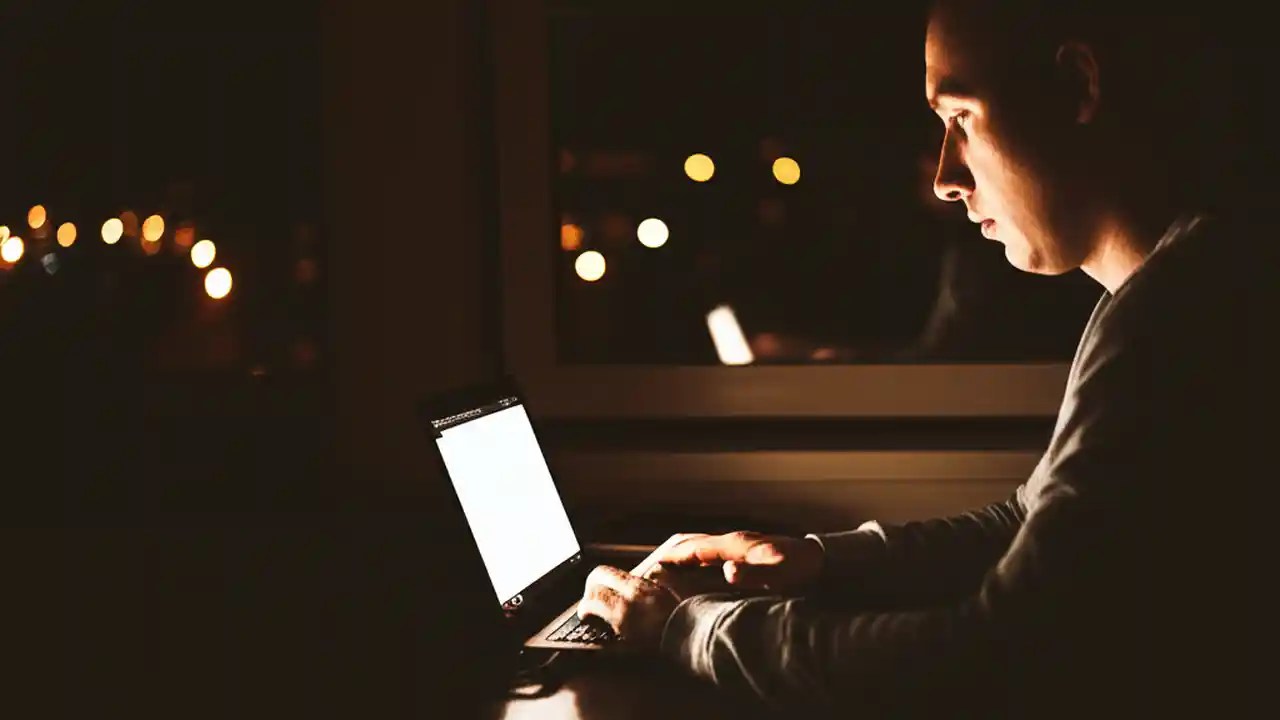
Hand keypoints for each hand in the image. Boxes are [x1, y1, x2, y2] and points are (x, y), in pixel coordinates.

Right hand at [577, 565, 682, 651]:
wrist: (696, 634)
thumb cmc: (666, 645)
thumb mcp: (631, 645)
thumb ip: (610, 628)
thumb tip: (597, 620)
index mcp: (623, 610)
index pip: (591, 598)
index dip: (584, 607)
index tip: (586, 613)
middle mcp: (633, 591)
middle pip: (599, 574)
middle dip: (592, 585)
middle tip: (594, 598)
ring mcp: (648, 581)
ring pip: (619, 572)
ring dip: (612, 583)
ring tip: (616, 598)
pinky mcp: (662, 576)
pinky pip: (640, 574)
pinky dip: (634, 583)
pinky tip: (639, 596)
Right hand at [656, 531, 824, 591]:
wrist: (820, 562)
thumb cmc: (801, 570)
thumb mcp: (780, 575)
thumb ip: (754, 573)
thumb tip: (728, 571)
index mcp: (734, 544)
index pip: (693, 548)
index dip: (670, 558)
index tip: (649, 569)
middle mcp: (732, 540)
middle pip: (690, 541)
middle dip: (667, 553)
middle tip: (645, 569)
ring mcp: (736, 543)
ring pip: (698, 544)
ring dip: (678, 553)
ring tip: (659, 568)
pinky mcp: (741, 551)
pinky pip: (707, 550)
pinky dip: (691, 556)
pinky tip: (688, 569)